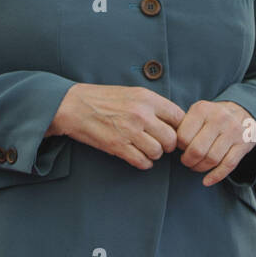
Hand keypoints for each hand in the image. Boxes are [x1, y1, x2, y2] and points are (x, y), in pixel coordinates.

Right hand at [48, 84, 185, 169]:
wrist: (75, 105)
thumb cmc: (105, 99)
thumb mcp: (133, 93)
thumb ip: (154, 106)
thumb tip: (175, 122)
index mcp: (147, 98)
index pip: (179, 117)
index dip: (180, 128)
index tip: (175, 132)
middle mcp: (141, 114)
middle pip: (172, 138)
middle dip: (169, 145)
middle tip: (162, 144)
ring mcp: (130, 131)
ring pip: (158, 152)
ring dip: (155, 154)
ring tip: (147, 149)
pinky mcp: (118, 146)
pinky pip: (142, 162)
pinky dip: (144, 163)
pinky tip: (139, 157)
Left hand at [176, 100, 255, 186]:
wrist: (243, 113)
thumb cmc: (214, 116)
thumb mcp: (199, 111)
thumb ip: (185, 124)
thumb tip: (170, 144)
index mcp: (203, 109)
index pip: (183, 136)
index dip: (179, 146)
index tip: (181, 148)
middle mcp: (219, 119)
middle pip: (197, 150)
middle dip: (188, 161)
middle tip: (186, 161)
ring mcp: (233, 132)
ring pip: (212, 159)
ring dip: (200, 168)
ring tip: (196, 167)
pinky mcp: (244, 144)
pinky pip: (228, 165)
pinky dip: (215, 176)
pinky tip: (207, 181)